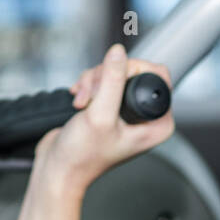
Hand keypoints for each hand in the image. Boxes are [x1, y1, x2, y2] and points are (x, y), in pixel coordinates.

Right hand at [33, 43, 174, 193]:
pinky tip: (80, 102)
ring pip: (115, 73)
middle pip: (134, 70)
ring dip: (93, 82)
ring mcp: (128, 112)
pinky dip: (88, 86)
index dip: (132, 70)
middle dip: (107, 76)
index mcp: (158, 124)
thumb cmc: (82, 155)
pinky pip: (103, 81)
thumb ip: (112, 80)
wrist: (60, 167)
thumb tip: (119, 52)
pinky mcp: (111, 107)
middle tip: (92, 96)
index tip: (111, 83)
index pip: (158, 75)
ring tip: (82, 103)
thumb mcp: (100, 115)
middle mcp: (147, 118)